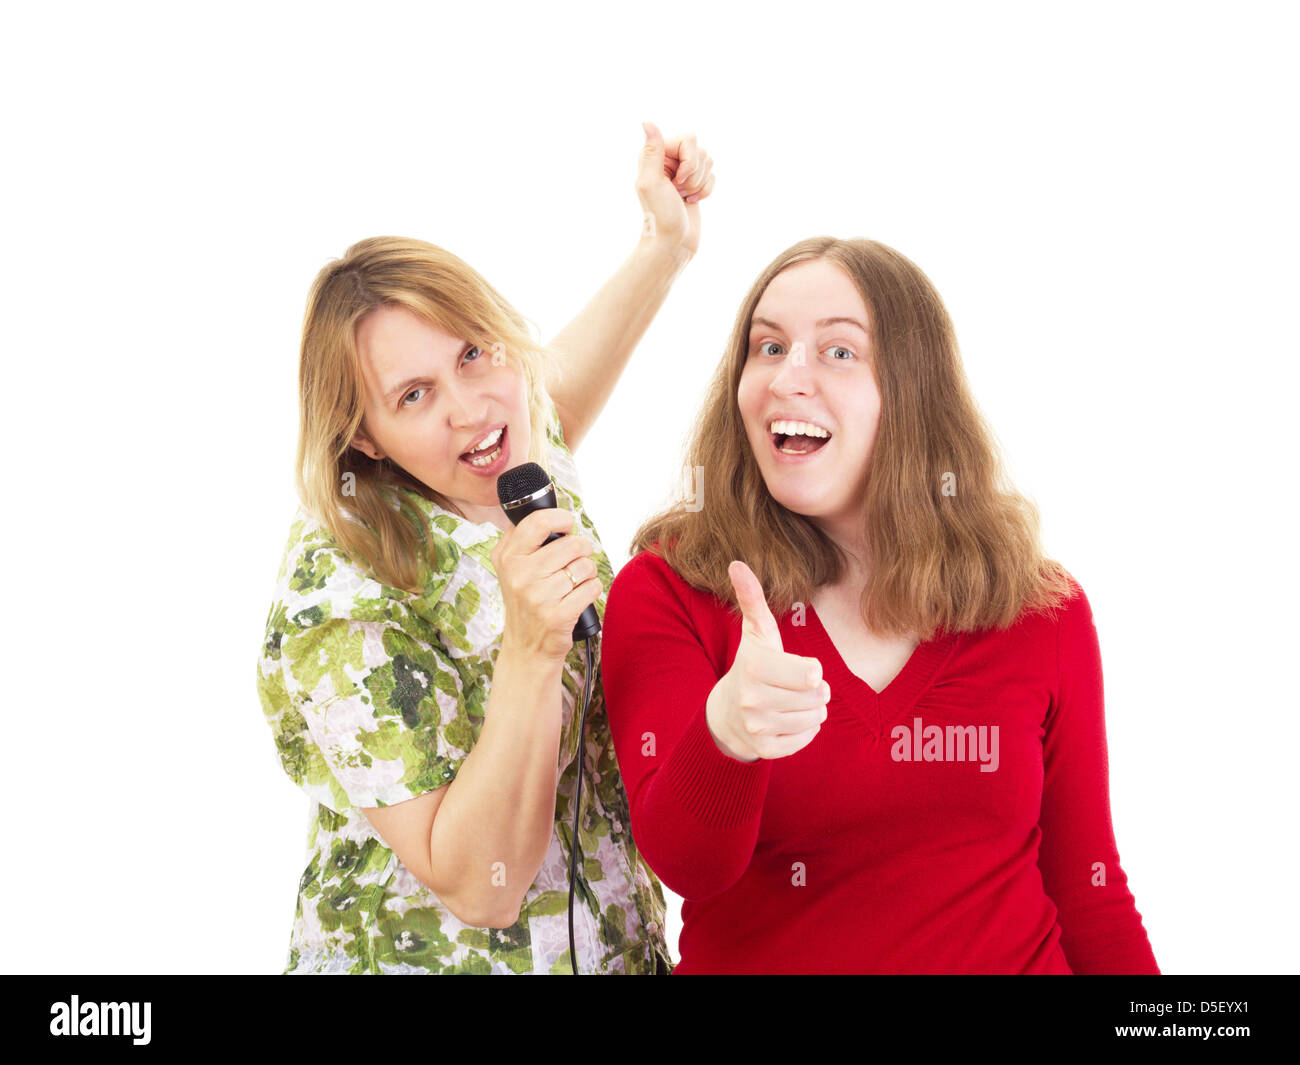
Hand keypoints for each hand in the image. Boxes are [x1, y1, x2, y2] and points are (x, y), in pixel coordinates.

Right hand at [491, 508, 602, 664]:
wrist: (526, 649)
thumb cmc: (526, 603)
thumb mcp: (512, 569)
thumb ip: (524, 539)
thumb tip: (552, 514)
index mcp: (507, 556)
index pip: (539, 521)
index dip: (562, 519)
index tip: (567, 526)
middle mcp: (519, 574)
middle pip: (572, 543)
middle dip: (582, 550)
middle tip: (575, 561)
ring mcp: (538, 596)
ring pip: (586, 565)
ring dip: (588, 572)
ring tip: (575, 581)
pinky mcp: (557, 615)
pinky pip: (592, 587)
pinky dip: (592, 589)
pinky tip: (579, 596)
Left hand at [636, 121, 714, 256]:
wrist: (672, 242)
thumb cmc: (660, 215)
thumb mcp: (651, 182)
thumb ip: (652, 152)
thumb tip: (646, 121)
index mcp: (656, 155)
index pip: (689, 139)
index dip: (689, 161)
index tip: (677, 181)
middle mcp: (670, 160)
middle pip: (701, 151)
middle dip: (695, 175)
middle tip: (679, 191)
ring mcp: (684, 172)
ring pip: (709, 162)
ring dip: (699, 184)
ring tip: (683, 197)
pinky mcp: (695, 184)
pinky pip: (713, 176)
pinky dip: (705, 191)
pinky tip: (691, 202)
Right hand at [705, 561, 829, 761]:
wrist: (726, 714)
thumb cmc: (752, 665)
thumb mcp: (755, 632)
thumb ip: (751, 598)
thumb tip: (737, 563)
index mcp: (754, 668)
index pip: (812, 674)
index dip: (812, 670)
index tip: (799, 669)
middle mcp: (753, 700)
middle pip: (818, 698)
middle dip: (816, 691)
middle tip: (798, 687)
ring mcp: (758, 727)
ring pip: (814, 718)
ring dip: (811, 710)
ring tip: (793, 702)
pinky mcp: (766, 750)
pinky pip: (806, 740)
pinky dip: (804, 731)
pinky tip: (788, 720)